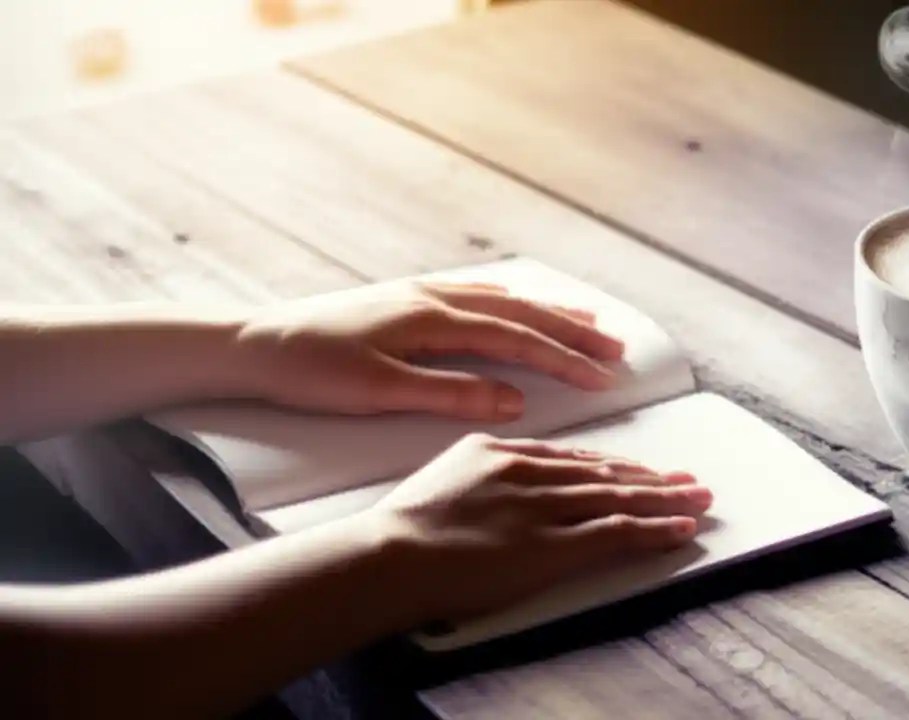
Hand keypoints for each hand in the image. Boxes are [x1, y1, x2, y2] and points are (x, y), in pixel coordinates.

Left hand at [234, 279, 624, 419]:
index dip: (564, 359)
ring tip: (587, 320)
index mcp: (433, 319)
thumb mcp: (382, 392)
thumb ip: (452, 394)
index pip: (517, 339)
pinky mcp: (405, 300)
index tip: (604, 377)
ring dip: (548, 311)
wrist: (252, 345)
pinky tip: (517, 302)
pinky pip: (476, 294)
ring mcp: (420, 295)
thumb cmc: (310, 371)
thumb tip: (515, 400)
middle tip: (617, 348)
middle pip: (520, 311)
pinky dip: (511, 300)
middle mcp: (434, 298)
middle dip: (572, 330)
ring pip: (501, 298)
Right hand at [368, 433, 711, 624]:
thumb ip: (480, 474)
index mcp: (502, 451)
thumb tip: (497, 483)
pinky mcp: (553, 545)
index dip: (614, 464)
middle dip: (653, 476)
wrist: (389, 555)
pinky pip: (615, 532)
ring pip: (619, 496)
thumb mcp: (445, 476)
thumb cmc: (404, 527)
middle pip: (606, 472)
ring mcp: (545, 507)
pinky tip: (679, 527)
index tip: (640, 468)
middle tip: (689, 479)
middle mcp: (531, 471)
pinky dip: (653, 528)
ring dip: (666, 498)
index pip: (574, 457)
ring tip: (699, 498)